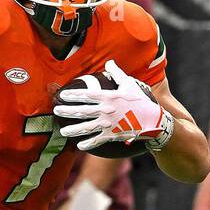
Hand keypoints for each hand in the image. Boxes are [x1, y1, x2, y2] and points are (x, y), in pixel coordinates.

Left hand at [54, 59, 170, 151]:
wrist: (153, 120)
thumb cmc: (141, 100)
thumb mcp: (130, 84)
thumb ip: (117, 73)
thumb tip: (109, 62)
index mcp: (108, 97)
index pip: (86, 95)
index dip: (73, 95)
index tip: (62, 95)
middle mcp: (105, 110)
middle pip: (82, 111)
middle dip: (67, 111)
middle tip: (55, 110)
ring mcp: (108, 124)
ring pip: (86, 127)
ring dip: (72, 130)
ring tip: (62, 131)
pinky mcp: (112, 135)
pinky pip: (97, 140)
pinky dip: (88, 144)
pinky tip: (79, 146)